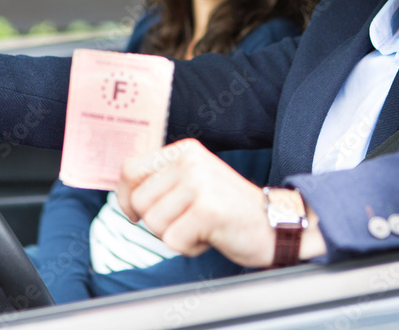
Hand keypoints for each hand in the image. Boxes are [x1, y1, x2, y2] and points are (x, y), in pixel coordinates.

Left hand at [116, 139, 325, 266]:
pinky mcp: (208, 209)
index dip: (125, 197)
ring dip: (174, 236)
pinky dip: (188, 248)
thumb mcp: (194, 182)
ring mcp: (200, 183)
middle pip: (140, 202)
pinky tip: (209, 237)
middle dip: (157, 223)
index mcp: (184, 150)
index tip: (135, 213)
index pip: (130, 169)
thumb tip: (123, 197)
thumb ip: (164, 182)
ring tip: (200, 227)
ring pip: (154, 224)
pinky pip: (173, 241)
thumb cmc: (228, 209)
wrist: (274, 224)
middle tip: (186, 222)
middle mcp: (190, 161)